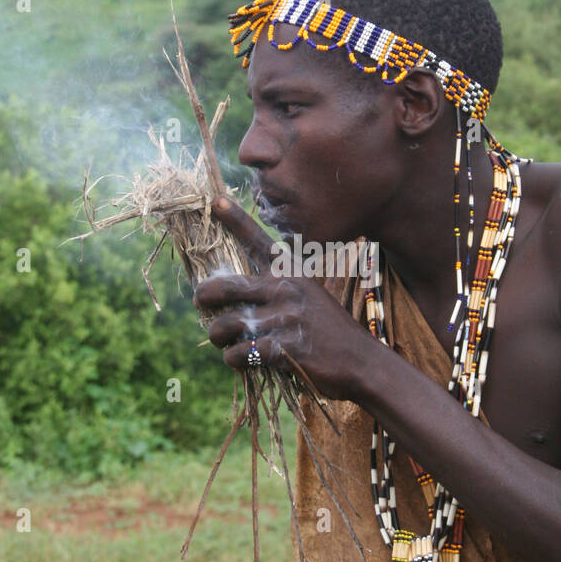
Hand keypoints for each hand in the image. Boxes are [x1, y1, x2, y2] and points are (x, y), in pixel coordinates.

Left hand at [192, 197, 377, 399]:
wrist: (361, 361)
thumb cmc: (330, 330)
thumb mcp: (311, 295)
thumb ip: (277, 288)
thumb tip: (232, 293)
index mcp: (291, 273)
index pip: (259, 241)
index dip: (235, 219)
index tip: (215, 200)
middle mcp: (286, 290)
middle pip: (225, 286)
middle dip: (204, 295)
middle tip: (199, 301)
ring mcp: (285, 318)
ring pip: (227, 324)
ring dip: (216, 336)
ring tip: (221, 341)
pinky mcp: (284, 348)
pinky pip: (240, 352)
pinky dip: (233, 359)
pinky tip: (239, 360)